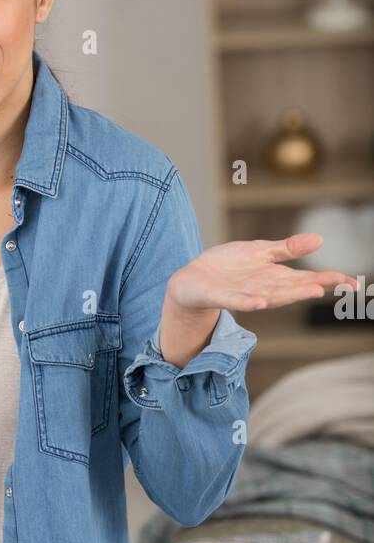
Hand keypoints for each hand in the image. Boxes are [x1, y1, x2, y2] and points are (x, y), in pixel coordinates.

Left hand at [166, 233, 359, 313]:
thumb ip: (287, 249)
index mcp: (274, 278)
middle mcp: (263, 289)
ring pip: (270, 296)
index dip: (329, 279)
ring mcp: (242, 294)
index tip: (352, 282)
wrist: (191, 280)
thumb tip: (319, 239)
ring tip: (313, 291)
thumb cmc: (227, 268)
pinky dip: (248, 302)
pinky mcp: (220, 296)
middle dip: (316, 286)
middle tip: (343, 285)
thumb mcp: (259, 252)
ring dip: (290, 294)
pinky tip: (260, 302)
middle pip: (293, 288)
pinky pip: (236, 300)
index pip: (306, 279)